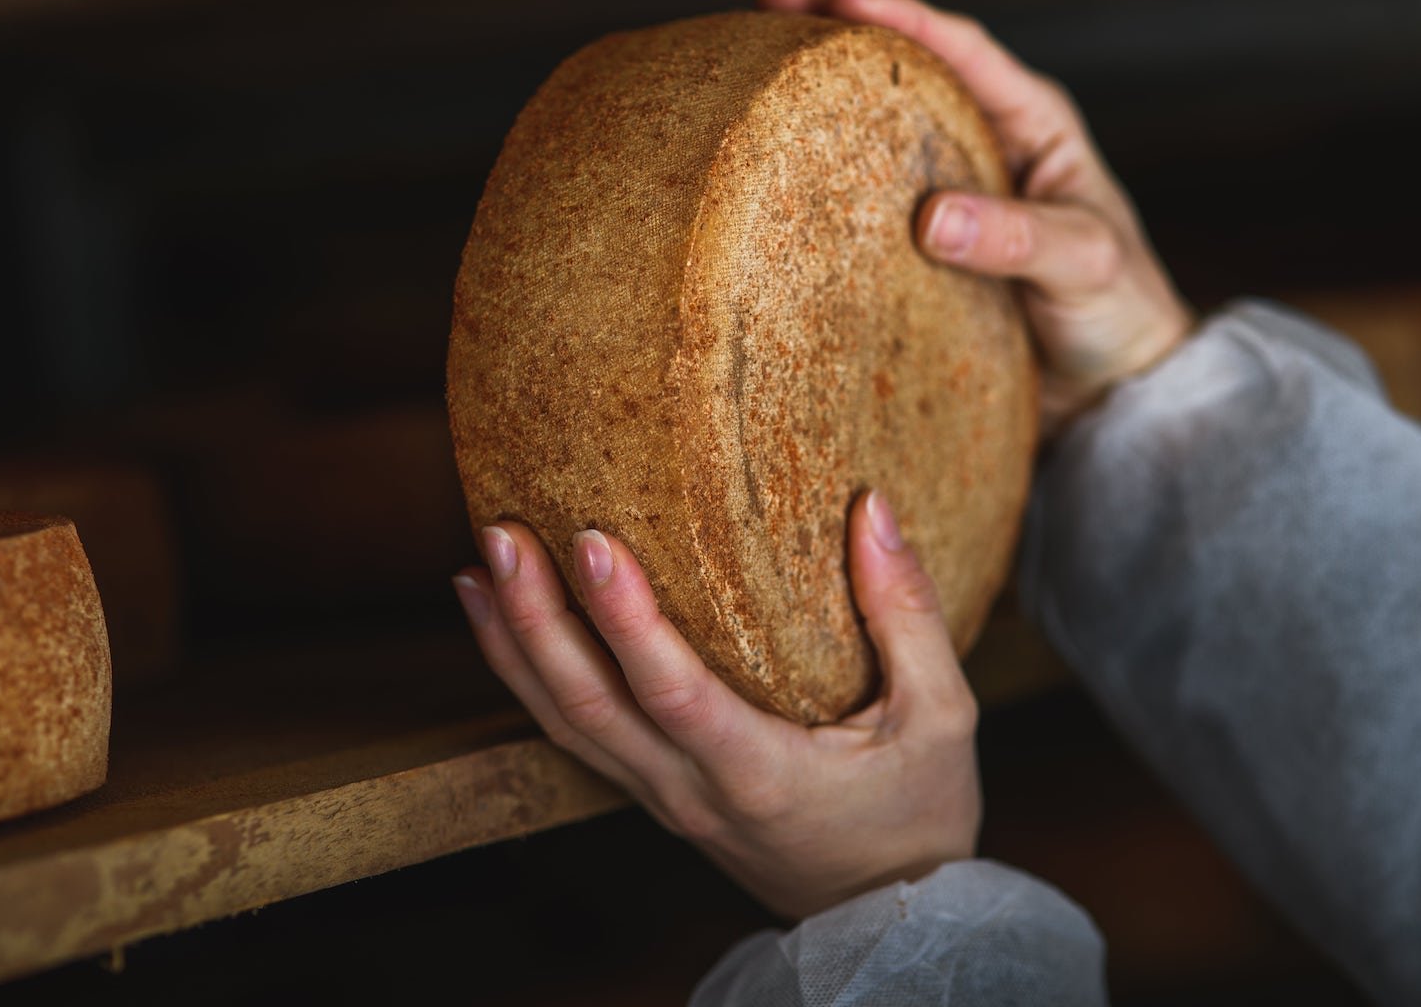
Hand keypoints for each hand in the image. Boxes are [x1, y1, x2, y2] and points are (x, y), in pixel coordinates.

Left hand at [453, 491, 980, 919]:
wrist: (888, 912)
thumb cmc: (920, 812)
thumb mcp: (942, 716)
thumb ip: (908, 613)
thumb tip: (873, 509)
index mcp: (761, 774)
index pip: (673, 692)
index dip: (625, 618)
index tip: (594, 542)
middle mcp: (693, 792)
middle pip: (589, 707)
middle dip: (535, 620)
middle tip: (500, 536)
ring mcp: (664, 799)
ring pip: (566, 725)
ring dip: (514, 647)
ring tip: (477, 567)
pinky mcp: (655, 794)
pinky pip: (577, 736)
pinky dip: (529, 680)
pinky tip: (505, 625)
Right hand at [760, 0, 1193, 427]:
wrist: (1115, 389)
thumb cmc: (1120, 311)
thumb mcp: (1082, 264)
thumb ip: (1017, 237)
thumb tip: (931, 219)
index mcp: (1033, 121)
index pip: (961, 49)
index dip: (899, 16)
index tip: (835, 0)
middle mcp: (987, 140)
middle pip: (905, 65)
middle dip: (838, 26)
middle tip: (768, 1)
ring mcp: (952, 189)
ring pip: (879, 122)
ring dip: (822, 90)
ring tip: (754, 59)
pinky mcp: (926, 242)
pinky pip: (868, 193)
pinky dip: (824, 170)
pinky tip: (777, 164)